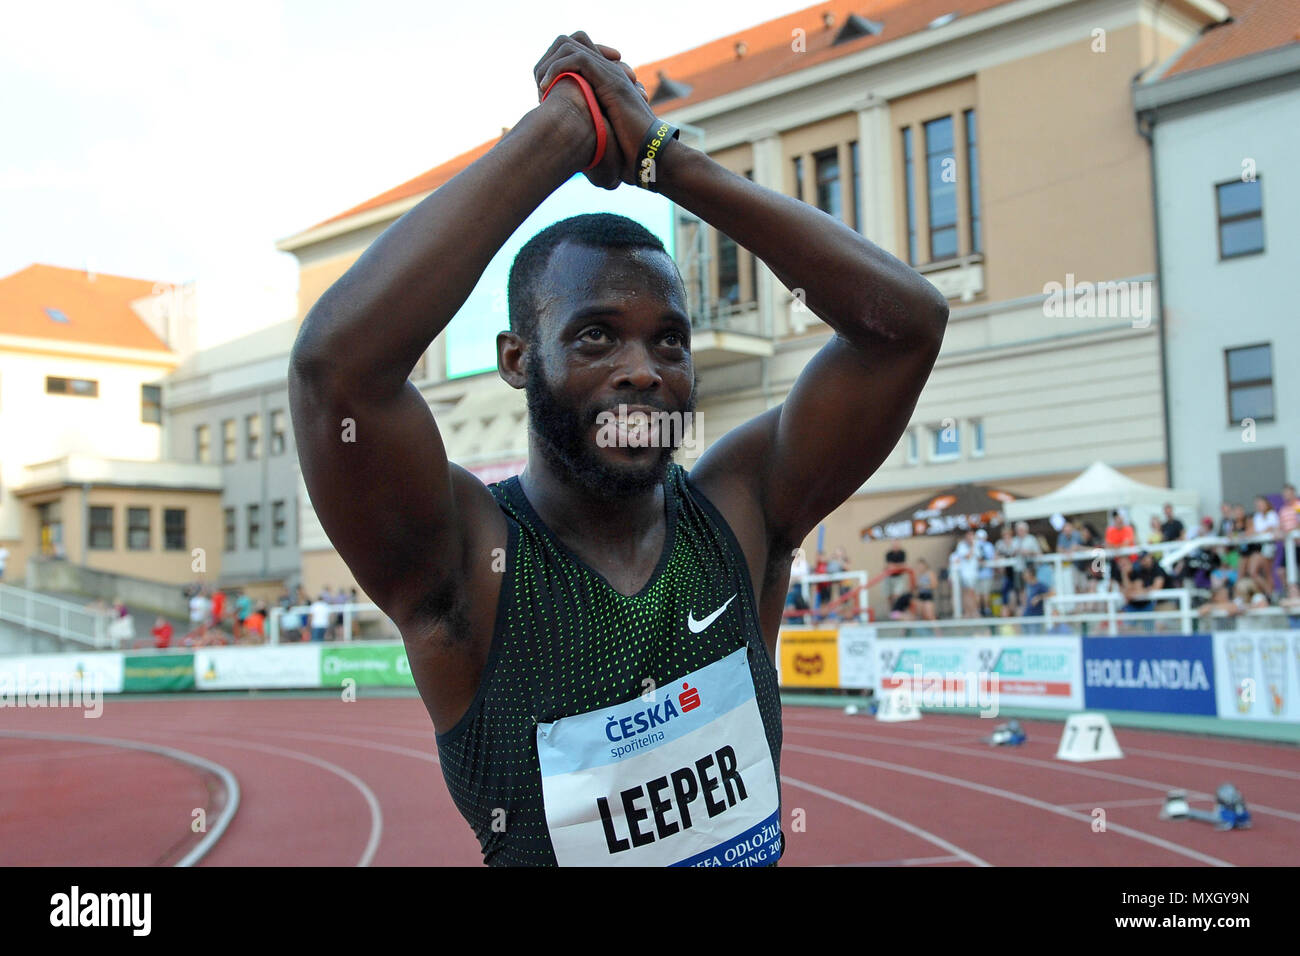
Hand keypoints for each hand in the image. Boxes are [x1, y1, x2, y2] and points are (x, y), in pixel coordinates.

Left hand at [534, 32, 660, 186]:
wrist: (650, 157)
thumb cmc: (630, 158)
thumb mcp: (601, 143)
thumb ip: (587, 136)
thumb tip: (570, 156)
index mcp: (608, 83)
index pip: (578, 55)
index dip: (557, 68)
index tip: (544, 93)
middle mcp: (610, 73)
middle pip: (573, 42)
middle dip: (550, 61)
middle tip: (540, 88)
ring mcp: (611, 74)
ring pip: (571, 46)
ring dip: (550, 64)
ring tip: (541, 88)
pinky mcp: (609, 80)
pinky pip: (577, 58)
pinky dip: (557, 69)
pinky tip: (547, 88)